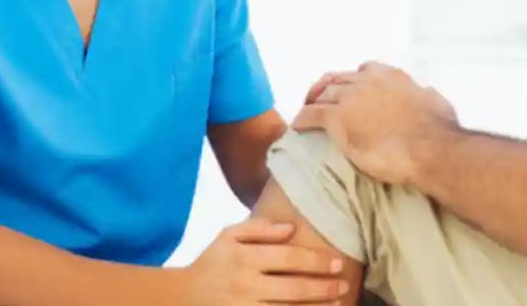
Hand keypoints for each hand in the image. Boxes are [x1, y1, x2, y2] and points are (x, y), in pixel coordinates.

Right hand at [181, 219, 348, 304]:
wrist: (182, 297)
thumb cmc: (212, 262)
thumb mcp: (228, 235)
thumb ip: (260, 228)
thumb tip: (292, 227)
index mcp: (244, 257)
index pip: (288, 258)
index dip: (316, 261)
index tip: (337, 263)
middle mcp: (246, 284)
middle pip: (293, 287)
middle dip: (323, 287)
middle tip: (344, 285)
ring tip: (337, 303)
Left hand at [294, 62, 458, 185]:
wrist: (431, 149)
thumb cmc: (439, 129)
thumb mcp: (435, 101)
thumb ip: (423, 95)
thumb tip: (424, 94)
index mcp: (390, 75)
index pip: (363, 71)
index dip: (352, 81)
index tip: (349, 89)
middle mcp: (366, 81)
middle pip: (337, 80)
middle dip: (326, 88)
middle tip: (318, 98)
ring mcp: (350, 99)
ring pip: (322, 95)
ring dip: (312, 102)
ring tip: (307, 112)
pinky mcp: (338, 120)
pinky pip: (312, 115)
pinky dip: (303, 119)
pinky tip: (297, 127)